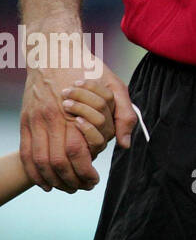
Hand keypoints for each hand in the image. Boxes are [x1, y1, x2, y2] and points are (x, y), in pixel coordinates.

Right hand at [20, 50, 135, 191]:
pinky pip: (25, 153)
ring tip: (65, 188)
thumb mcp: (114, 85)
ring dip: (51, 180)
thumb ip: (123, 114)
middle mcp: (51, 117)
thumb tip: (125, 144)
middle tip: (81, 188)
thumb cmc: (88, 67)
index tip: (94, 180)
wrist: (54, 50)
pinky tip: (43, 181)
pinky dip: (33, 171)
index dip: (85, 171)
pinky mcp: (26, 121)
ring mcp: (35, 120)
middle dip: (69, 181)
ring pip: (38, 161)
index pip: (77, 151)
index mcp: (74, 110)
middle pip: (56, 161)